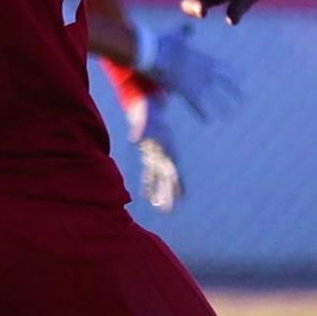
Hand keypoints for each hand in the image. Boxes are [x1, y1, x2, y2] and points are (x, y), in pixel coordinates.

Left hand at [124, 93, 182, 210]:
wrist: (147, 105)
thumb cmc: (147, 112)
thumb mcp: (144, 121)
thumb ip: (139, 131)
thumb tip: (134, 139)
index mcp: (167, 149)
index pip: (174, 170)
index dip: (178, 184)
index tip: (182, 197)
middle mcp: (164, 155)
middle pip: (168, 178)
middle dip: (169, 194)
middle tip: (169, 211)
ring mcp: (157, 155)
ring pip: (159, 178)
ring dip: (160, 193)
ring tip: (161, 208)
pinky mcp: (149, 155)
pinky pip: (149, 174)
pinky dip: (148, 184)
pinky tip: (146, 196)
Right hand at [136, 23, 240, 119]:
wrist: (153, 52)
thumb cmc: (163, 43)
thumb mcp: (177, 36)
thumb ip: (185, 33)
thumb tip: (189, 27)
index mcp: (204, 58)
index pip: (224, 67)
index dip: (234, 74)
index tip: (244, 78)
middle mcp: (204, 71)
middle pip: (224, 83)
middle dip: (234, 92)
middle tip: (243, 99)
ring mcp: (196, 82)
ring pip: (214, 97)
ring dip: (222, 106)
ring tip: (230, 114)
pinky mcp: (185, 91)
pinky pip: (197, 105)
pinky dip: (202, 113)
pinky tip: (208, 120)